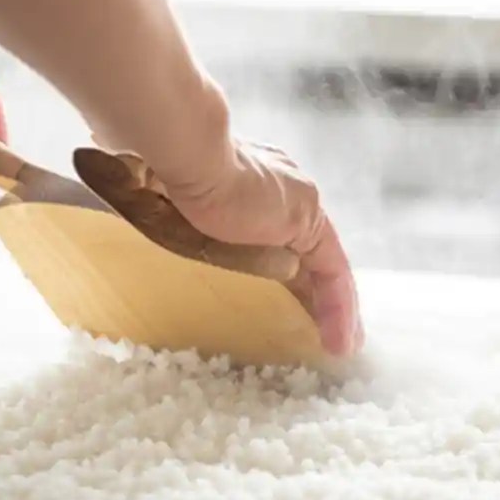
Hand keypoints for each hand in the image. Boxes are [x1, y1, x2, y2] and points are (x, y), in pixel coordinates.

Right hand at [127, 136, 363, 358]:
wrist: (181, 152)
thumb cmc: (161, 176)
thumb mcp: (174, 212)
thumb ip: (184, 224)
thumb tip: (159, 238)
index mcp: (251, 183)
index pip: (278, 234)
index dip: (286, 270)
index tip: (287, 299)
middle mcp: (282, 189)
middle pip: (308, 254)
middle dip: (316, 295)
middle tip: (322, 331)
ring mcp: (298, 202)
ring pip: (325, 265)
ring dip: (333, 308)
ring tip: (338, 346)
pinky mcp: (307, 220)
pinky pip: (332, 272)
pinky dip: (338, 308)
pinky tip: (340, 342)